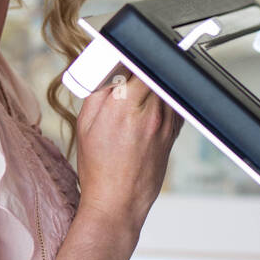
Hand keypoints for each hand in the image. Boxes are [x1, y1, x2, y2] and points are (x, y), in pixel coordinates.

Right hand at [73, 73, 182, 237]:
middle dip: (139, 70)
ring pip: (164, 87)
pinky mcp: (174, 134)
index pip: (137, 64)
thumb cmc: (98, 168)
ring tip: (133, 98)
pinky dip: (161, 101)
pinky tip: (146, 111)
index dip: (129, 58)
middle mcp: (150, 112)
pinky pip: (171, 105)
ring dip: (151, 85)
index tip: (122, 58)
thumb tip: (107, 69)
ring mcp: (166, 123)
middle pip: (152, 73)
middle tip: (126, 78)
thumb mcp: (85, 125)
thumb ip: (98, 92)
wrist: (118, 202)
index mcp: (125, 106)